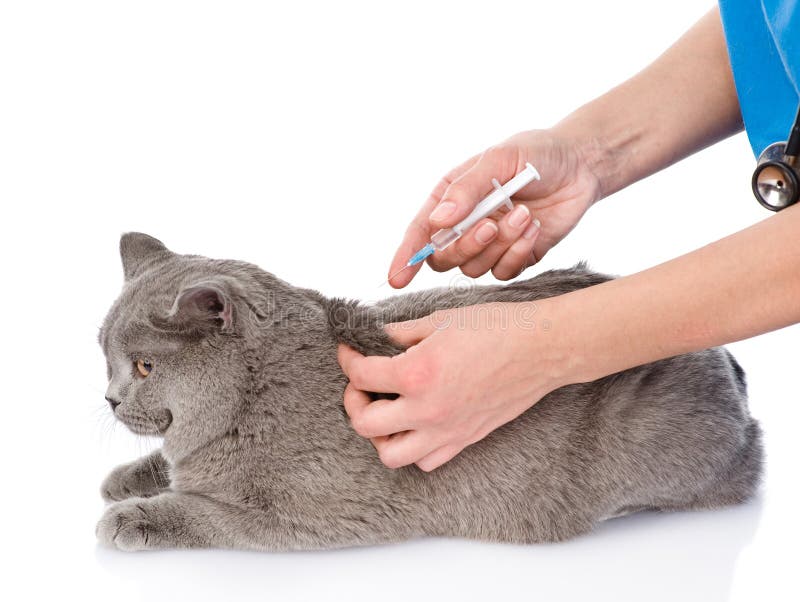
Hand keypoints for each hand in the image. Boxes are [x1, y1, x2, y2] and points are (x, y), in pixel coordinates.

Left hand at [337, 302, 569, 471]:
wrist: (541, 348)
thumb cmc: (495, 327)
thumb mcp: (439, 320)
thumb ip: (399, 333)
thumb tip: (373, 337)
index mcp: (417, 373)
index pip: (361, 375)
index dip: (347, 359)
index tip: (349, 350)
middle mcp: (427, 409)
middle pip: (363, 423)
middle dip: (353, 400)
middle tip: (361, 384)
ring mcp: (446, 430)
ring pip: (390, 455)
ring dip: (378, 435)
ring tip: (385, 411)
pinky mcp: (464, 439)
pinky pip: (426, 461)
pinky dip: (412, 448)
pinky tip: (414, 424)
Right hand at [388, 128, 602, 287]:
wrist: (581, 165)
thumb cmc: (537, 153)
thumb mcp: (499, 159)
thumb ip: (468, 189)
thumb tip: (440, 219)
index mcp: (450, 198)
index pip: (419, 233)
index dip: (406, 257)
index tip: (397, 277)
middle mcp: (464, 225)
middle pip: (444, 258)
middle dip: (466, 246)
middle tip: (491, 224)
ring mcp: (489, 244)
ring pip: (475, 268)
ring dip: (500, 244)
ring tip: (524, 213)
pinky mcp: (514, 257)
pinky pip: (504, 272)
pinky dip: (518, 253)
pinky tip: (534, 227)